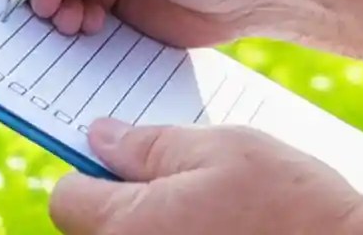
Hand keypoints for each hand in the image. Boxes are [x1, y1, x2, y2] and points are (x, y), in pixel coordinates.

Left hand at [48, 119, 362, 234]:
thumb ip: (149, 144)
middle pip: (95, 232)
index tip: (125, 168)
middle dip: (126, 208)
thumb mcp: (221, 150)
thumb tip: (99, 137)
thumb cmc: (293, 205)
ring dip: (157, 231)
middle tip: (179, 191)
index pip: (68, 198)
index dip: (91, 176)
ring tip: (212, 220)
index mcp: (128, 225)